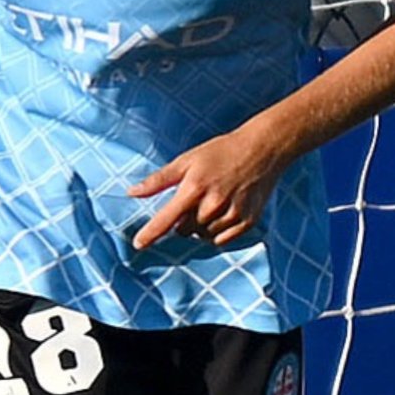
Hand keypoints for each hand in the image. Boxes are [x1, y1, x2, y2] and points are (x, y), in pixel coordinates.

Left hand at [129, 124, 295, 249]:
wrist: (262, 150)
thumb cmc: (221, 152)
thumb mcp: (187, 160)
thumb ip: (159, 180)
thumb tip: (132, 193)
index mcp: (194, 188)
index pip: (166, 219)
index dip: (150, 233)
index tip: (138, 244)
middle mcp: (213, 204)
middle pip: (185, 230)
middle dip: (184, 220)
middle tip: (195, 201)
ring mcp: (232, 214)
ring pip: (204, 236)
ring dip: (202, 227)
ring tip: (212, 204)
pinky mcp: (248, 222)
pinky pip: (222, 240)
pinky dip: (217, 232)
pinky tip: (223, 214)